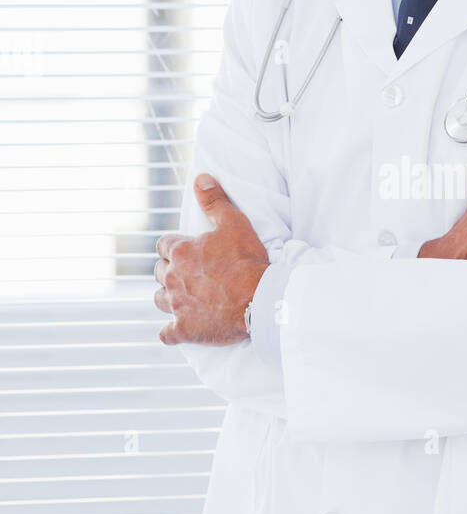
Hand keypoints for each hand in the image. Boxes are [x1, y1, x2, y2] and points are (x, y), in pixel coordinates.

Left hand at [154, 175, 269, 345]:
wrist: (260, 300)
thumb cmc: (248, 261)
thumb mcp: (234, 223)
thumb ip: (214, 201)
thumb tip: (200, 179)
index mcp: (180, 252)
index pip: (164, 246)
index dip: (175, 247)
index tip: (188, 251)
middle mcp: (172, 278)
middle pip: (160, 272)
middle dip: (171, 272)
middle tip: (190, 274)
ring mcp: (176, 306)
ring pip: (159, 300)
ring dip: (169, 298)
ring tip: (185, 298)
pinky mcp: (184, 330)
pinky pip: (166, 334)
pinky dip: (170, 331)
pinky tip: (179, 328)